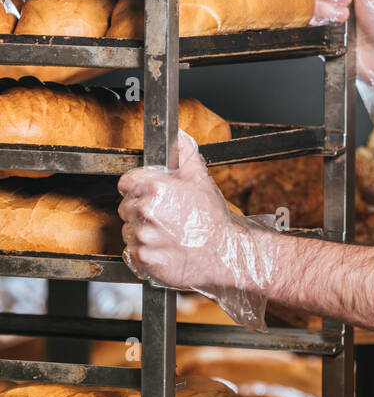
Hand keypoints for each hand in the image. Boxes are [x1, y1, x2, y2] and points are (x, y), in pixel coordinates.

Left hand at [118, 130, 279, 329]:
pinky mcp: (143, 257)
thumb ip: (185, 155)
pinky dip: (145, 251)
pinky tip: (163, 248)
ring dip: (142, 232)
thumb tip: (178, 139)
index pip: (126, 182)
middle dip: (140, 210)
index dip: (136, 188)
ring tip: (165, 234)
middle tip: (163, 217)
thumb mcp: (202, 180)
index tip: (147, 195)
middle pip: (126, 207)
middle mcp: (145, 211)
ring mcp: (143, 236)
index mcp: (155, 188)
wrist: (224, 254)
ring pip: (129, 230)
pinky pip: (133, 251)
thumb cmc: (213, 220)